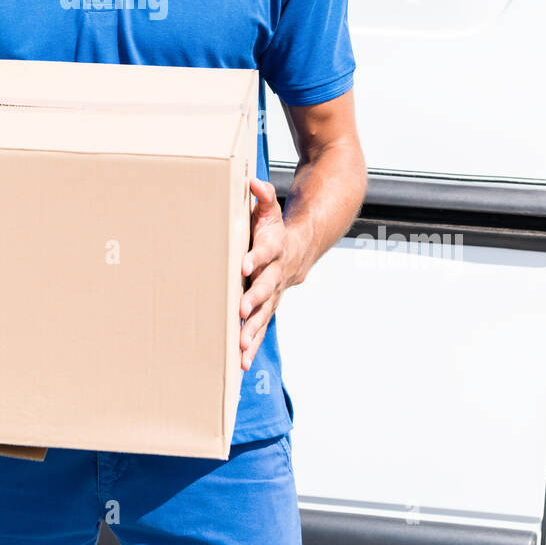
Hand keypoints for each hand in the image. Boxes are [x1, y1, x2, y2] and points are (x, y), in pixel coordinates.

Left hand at [239, 177, 304, 369]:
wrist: (304, 248)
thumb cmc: (278, 228)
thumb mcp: (271, 210)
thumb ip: (262, 197)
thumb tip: (252, 181)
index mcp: (274, 248)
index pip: (265, 251)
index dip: (256, 257)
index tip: (244, 265)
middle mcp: (277, 273)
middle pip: (266, 287)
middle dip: (255, 300)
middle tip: (242, 311)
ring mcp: (275, 293)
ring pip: (265, 314)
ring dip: (253, 331)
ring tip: (241, 349)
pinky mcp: (270, 306)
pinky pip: (262, 327)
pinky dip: (252, 344)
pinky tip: (242, 363)